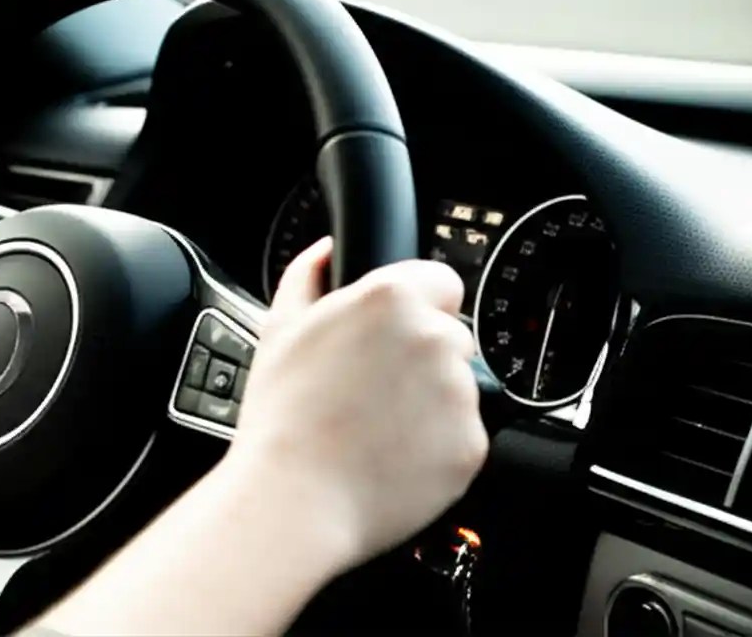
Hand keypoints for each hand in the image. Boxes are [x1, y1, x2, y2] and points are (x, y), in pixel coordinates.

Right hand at [227, 237, 487, 565]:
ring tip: (374, 428)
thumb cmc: (282, 418)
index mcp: (391, 300)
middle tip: (370, 391)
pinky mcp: (471, 445)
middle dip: (419, 359)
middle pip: (449, 336)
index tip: (388, 337)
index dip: (415, 307)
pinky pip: (461, 436)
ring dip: (428, 404)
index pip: (440, 283)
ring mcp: (459, 394)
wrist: (294, 500)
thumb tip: (326, 250)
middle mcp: (435, 339)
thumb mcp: (279, 328)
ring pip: (456, 388)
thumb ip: (308, 273)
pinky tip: (390, 456)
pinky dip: (435, 448)